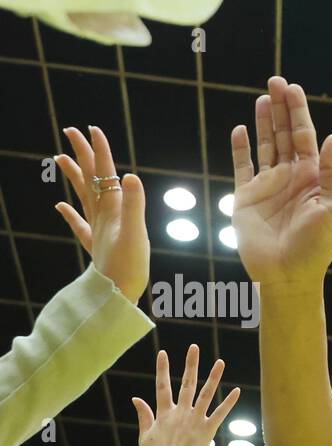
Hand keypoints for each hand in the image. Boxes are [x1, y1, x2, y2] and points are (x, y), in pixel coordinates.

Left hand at [53, 126, 148, 302]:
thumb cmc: (129, 268)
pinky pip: (80, 225)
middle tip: (73, 131)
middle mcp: (103, 215)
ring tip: (61, 158)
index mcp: (113, 209)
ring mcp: (98, 229)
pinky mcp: (97, 245)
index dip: (99, 151)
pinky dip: (70, 213)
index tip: (92, 129)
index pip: (105, 173)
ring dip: (74, 176)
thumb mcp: (137, 234)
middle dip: (83, 154)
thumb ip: (135, 205)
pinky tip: (59, 205)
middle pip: (90, 178)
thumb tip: (130, 176)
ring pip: (83, 196)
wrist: (117, 295)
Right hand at [132, 344, 239, 445]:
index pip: (161, 386)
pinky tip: (237, 391)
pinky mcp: (208, 431)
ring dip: (213, 377)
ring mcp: (195, 421)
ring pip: (206, 394)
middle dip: (190, 364)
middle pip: (186, 384)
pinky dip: (229, 403)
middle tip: (194, 348)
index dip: (162, 369)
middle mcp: (180, 413)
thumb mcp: (145, 437)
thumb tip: (136, 398)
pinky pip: (220, 414)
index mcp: (163, 414)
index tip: (163, 353)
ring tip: (220, 362)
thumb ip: (144, 416)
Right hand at [230, 76, 331, 287]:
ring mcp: (267, 187)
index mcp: (312, 179)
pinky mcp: (245, 198)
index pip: (304, 137)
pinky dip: (240, 149)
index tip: (292, 88)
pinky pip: (241, 167)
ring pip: (264, 146)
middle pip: (283, 135)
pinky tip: (240, 129)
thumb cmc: (316, 247)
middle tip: (274, 81)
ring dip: (263, 122)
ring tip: (262, 98)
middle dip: (280, 108)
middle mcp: (290, 178)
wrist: (288, 275)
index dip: (298, 112)